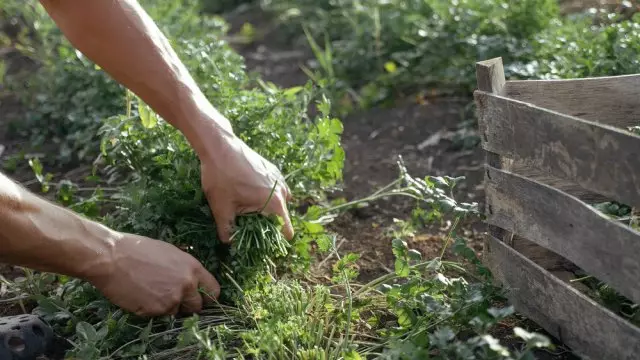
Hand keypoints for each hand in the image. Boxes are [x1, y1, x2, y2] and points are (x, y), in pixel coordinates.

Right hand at [87, 233, 219, 316]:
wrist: (112, 258)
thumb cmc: (138, 249)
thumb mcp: (170, 252)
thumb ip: (184, 267)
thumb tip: (191, 278)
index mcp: (193, 268)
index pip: (213, 291)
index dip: (207, 296)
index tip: (201, 298)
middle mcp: (186, 285)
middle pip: (197, 306)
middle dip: (188, 305)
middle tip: (173, 297)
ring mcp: (171, 300)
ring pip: (176, 312)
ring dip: (168, 306)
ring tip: (152, 292)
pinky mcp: (155, 310)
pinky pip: (159, 315)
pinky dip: (152, 309)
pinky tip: (141, 295)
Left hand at [199, 133, 293, 243]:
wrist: (219, 146)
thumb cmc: (221, 177)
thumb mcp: (220, 208)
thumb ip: (226, 230)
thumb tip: (228, 243)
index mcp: (274, 202)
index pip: (286, 228)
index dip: (277, 240)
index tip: (265, 244)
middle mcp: (281, 190)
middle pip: (282, 215)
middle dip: (269, 224)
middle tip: (251, 227)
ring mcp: (278, 177)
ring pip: (280, 201)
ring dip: (269, 208)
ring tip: (250, 210)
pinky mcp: (272, 169)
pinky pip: (276, 188)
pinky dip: (267, 195)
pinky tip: (249, 193)